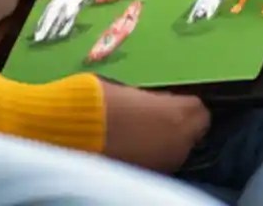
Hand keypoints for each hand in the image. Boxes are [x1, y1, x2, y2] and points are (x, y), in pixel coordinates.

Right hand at [0, 21, 208, 172]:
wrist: (62, 131)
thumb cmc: (93, 100)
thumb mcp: (125, 87)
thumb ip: (150, 95)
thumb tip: (158, 97)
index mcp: (180, 116)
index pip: (200, 110)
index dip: (184, 104)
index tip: (170, 98)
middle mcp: (179, 145)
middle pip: (190, 134)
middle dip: (176, 124)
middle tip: (152, 113)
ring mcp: (161, 165)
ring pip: (173, 150)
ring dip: (161, 140)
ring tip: (135, 129)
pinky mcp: (141, 176)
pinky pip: (152, 162)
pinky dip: (144, 155)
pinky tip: (126, 145)